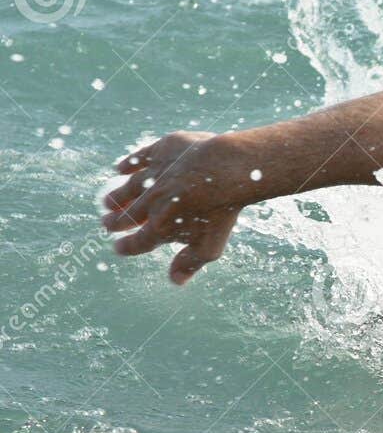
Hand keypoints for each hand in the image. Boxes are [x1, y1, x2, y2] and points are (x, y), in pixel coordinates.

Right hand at [103, 131, 243, 283]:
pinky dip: (129, 163)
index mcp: (159, 228)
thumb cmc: (220, 212)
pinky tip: (120, 168)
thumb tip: (175, 281)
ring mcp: (153, 176)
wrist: (225, 171)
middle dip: (116, 221)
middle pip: (128, 215)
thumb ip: (189, 263)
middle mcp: (150, 202)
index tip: (118, 248)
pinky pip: (139, 158)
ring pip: (129, 187)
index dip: (126, 247)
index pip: (137, 242)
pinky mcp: (161, 152)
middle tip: (107, 223)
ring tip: (107, 202)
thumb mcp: (209, 247)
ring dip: (117, 196)